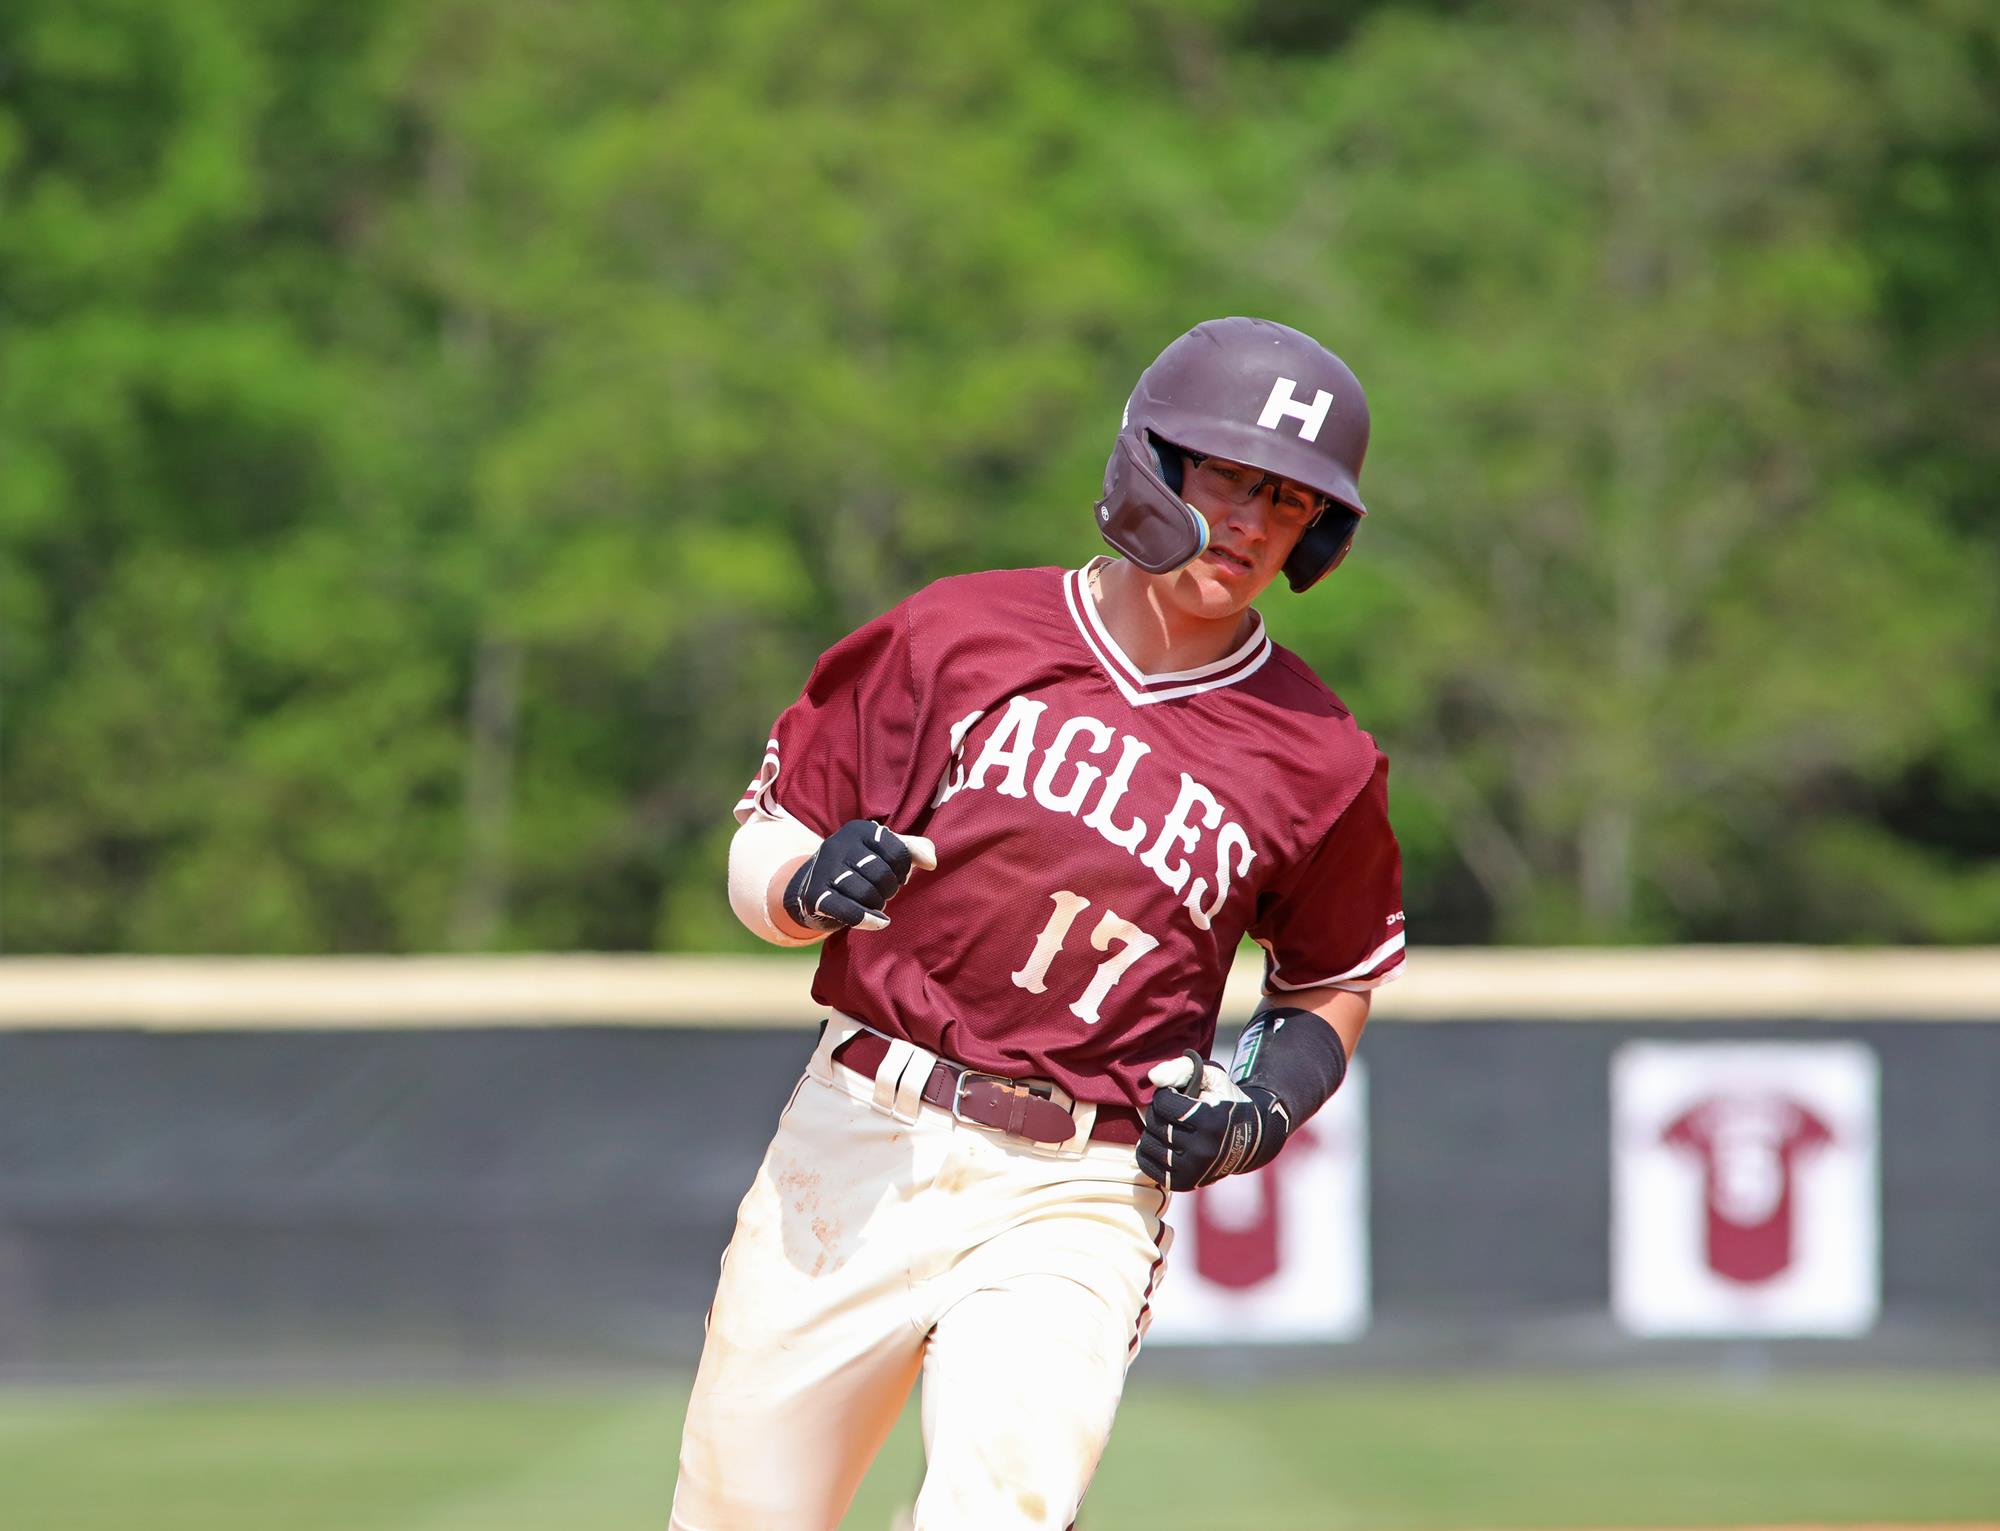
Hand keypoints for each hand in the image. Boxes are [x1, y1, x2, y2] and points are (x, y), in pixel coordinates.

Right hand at [783, 820, 936, 932]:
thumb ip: (913, 850)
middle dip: (889, 889)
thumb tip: (931, 862)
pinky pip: (850, 912)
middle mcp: (838, 844)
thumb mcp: (885, 851)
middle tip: (883, 891)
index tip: (897, 875)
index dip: (903, 870)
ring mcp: (824, 870)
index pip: (898, 852)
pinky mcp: (815, 896)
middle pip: (881, 874)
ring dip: (877, 904)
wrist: (814, 884)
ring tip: (874, 902)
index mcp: (859, 829)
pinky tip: (878, 922)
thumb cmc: (860, 866)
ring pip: (867, 894)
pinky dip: (869, 920)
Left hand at [1136, 1048, 1291, 1190]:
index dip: (1165, 1095)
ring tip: (1168, 1127)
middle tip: (1172, 1112)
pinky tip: (1162, 1142)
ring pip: (1148, 1145)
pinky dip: (1148, 1152)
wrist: (1246, 1141)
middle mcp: (1203, 1150)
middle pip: (1155, 1124)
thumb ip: (1182, 1068)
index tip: (1177, 1096)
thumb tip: (1152, 1078)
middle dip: (1158, 1113)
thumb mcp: (1212, 1077)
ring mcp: (1193, 1171)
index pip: (1163, 1103)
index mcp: (1211, 1122)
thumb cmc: (1224, 1103)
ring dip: (1152, 1132)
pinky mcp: (1184, 1184)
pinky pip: (1147, 1166)